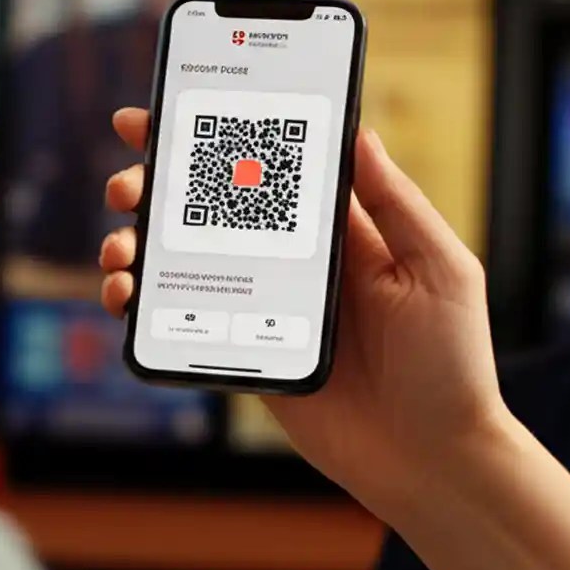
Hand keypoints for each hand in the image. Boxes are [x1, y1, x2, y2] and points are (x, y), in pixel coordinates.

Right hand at [100, 107, 507, 509]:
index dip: (221, 138)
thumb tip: (359, 133)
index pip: (271, 169)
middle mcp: (294, 264)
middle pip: (212, 210)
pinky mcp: (246, 353)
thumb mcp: (439, 268)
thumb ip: (397, 203)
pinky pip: (184, 322)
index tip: (172, 111)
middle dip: (159, 187)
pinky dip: (145, 306)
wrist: (432, 459)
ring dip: (140, 245)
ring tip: (118, 245)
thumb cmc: (451, 362)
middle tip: (127, 183)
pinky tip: (125, 298)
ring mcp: (265, 309)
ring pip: (187, 262)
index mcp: (339, 232)